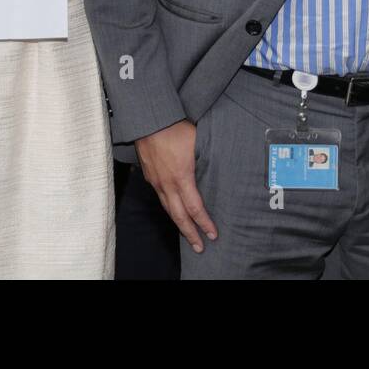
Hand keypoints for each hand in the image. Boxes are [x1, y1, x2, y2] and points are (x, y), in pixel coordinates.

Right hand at [135, 120, 217, 253]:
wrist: (148, 121)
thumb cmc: (174, 128)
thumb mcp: (197, 142)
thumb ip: (207, 158)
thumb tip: (221, 165)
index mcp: (182, 177)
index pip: (195, 208)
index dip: (204, 223)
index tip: (213, 234)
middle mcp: (167, 184)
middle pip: (179, 216)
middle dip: (190, 234)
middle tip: (200, 247)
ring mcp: (156, 181)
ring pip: (168, 208)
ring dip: (178, 223)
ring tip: (187, 233)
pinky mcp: (149, 175)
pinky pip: (160, 197)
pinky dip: (169, 208)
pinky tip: (174, 209)